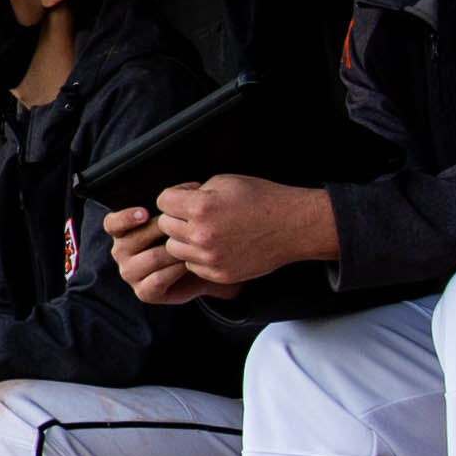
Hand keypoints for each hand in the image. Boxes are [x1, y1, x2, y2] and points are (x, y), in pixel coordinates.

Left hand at [145, 175, 340, 293]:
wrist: (293, 226)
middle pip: (165, 226)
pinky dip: (198, 256)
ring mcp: (210, 258)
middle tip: (198, 213)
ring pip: (174, 249)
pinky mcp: (219, 273)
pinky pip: (192, 265)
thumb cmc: (263, 200)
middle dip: (178, 217)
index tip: (188, 196)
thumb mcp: (226, 182)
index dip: (175, 196)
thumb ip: (196, 192)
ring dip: (184, 238)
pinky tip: (216, 245)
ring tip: (205, 230)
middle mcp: (201, 235)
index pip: (163, 201)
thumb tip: (179, 200)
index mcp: (201, 208)